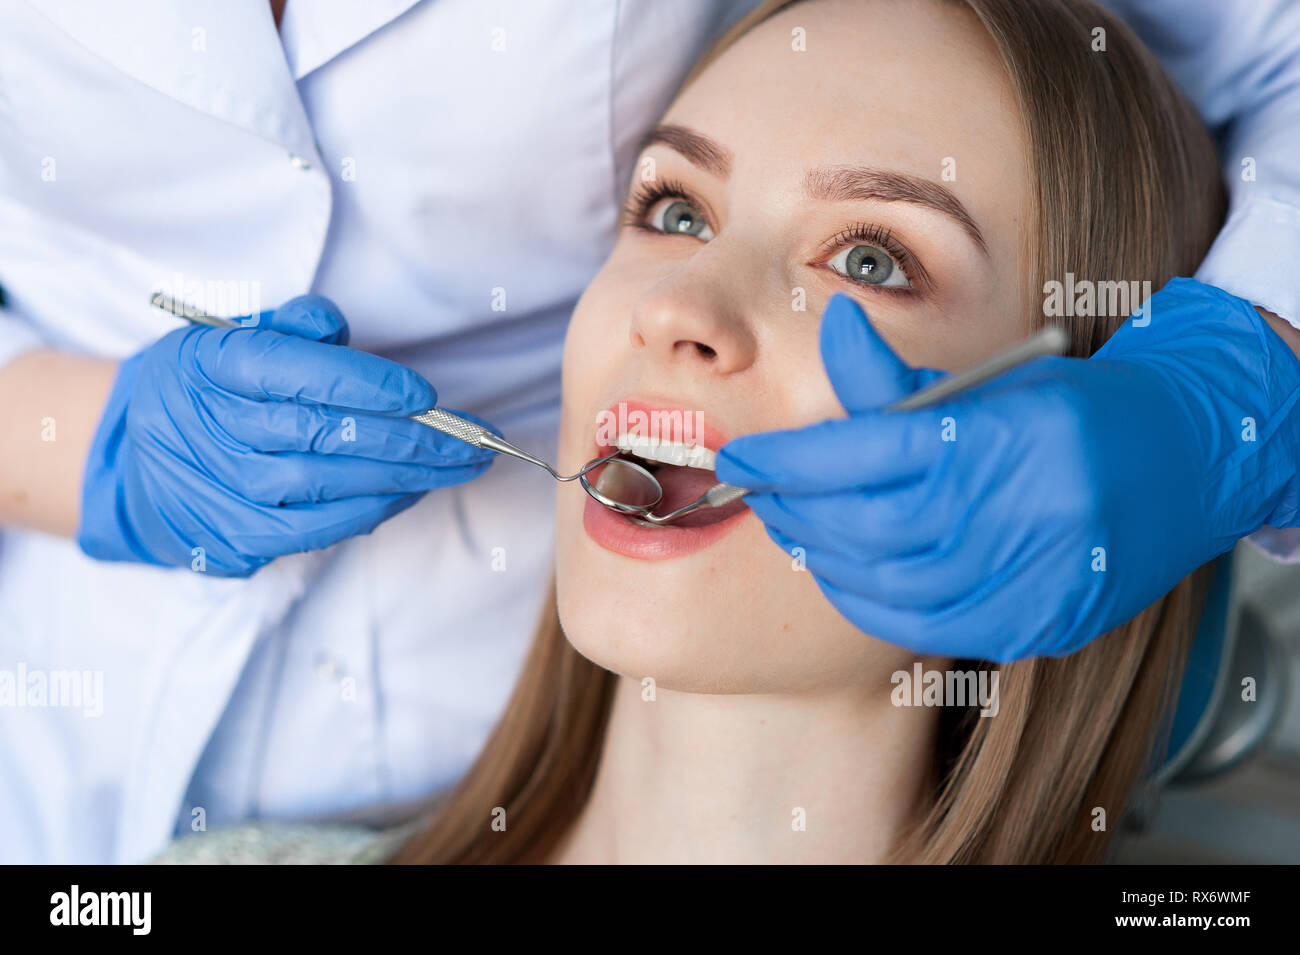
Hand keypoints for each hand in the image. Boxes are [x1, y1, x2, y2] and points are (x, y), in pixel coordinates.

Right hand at [77, 295, 494, 575]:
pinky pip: (317, 529)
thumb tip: (337, 328)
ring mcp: (222, 489)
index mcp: (215, 365)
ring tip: (458, 466)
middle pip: (330, 433)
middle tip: (474, 440)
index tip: (425, 395)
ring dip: (407, 477)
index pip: (301, 373)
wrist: (133, 459)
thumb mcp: (231, 337)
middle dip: (415, 439)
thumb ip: (291, 328)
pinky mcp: (234, 536)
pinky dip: (371, 511)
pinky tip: (410, 493)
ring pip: (331, 484)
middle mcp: (215, 427)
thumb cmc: (204, 389)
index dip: (371, 386)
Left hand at [715, 281, 1299, 660]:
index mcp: (1010, 438)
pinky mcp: (1036, 625)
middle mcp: (1025, 514)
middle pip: (869, 525)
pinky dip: (866, 597)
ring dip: (822, 554)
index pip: (870, 454)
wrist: (1180, 464)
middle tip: (756, 488)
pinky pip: (923, 624)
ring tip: (790, 521)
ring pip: (889, 581)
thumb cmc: (1070, 413)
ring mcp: (1034, 580)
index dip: (792, 460)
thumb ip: (897, 379)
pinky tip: (839, 566)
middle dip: (796, 508)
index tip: (740, 455)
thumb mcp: (988, 381)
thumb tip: (833, 326)